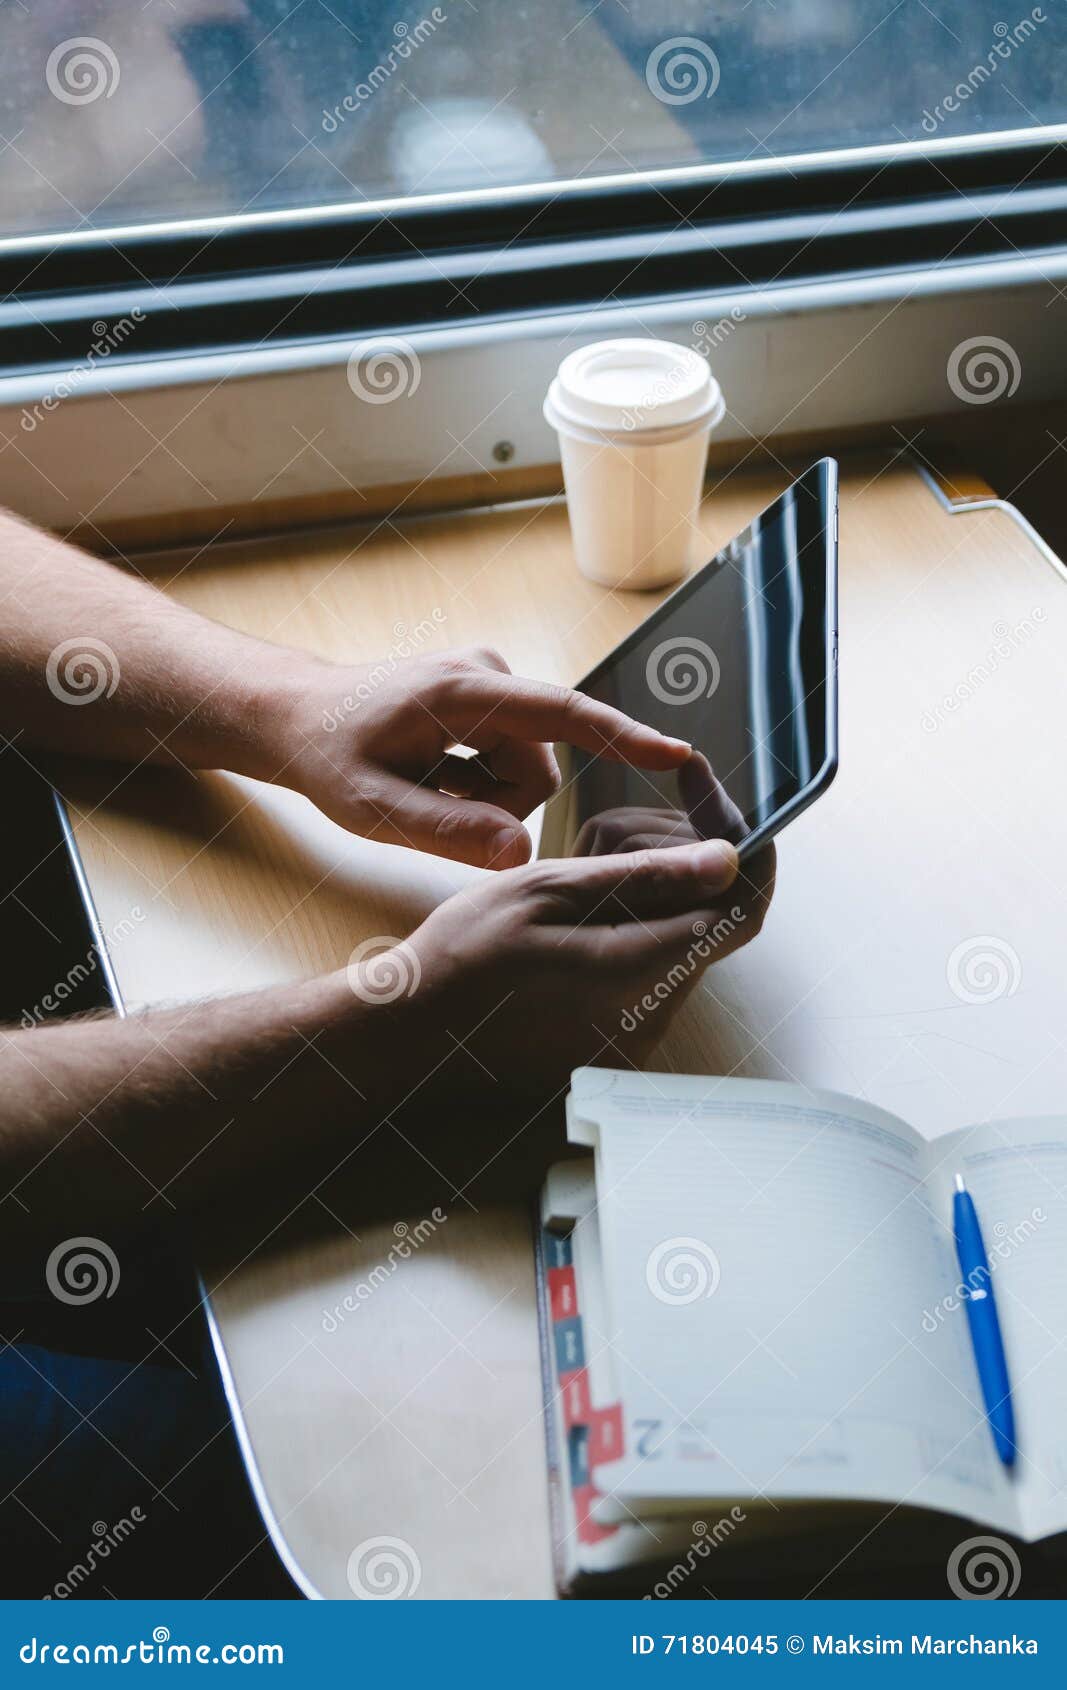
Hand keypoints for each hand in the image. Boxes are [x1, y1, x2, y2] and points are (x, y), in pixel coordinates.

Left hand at [271, 646, 690, 869]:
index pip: (564, 715)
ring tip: (429, 787)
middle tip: (433, 804)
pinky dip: (480, 781)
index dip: (624, 738)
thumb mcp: (373, 808)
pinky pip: (514, 756)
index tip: (678, 755)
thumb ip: (447, 832)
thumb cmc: (327, 756)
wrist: (297, 716)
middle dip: (499, 805)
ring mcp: (490, 680)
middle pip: (541, 765)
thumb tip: (522, 854)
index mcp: (464, 689)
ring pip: (530, 768)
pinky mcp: (489, 695)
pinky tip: (435, 775)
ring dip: (487, 796)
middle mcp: (487, 672)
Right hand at [354, 835, 775, 1095]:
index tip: (710, 802)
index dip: (747, 849)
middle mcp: (652, 1017)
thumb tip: (727, 859)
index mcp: (640, 971)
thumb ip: (644, 877)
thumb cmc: (463, 956)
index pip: (743, 909)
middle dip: (677, 863)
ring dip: (646, 899)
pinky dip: (625, 935)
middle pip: (708, 919)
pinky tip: (566, 926)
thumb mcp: (546, 892)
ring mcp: (635, 1039)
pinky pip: (646, 975)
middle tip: (604, 838)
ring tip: (573, 881)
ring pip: (676, 944)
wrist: (410, 1035)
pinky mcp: (615, 1047)